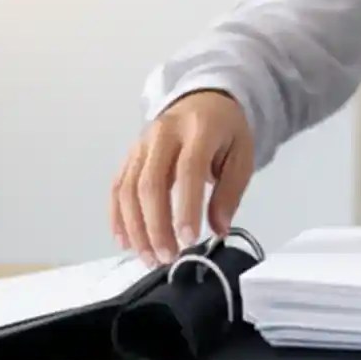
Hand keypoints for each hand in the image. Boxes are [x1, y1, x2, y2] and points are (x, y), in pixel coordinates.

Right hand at [110, 90, 254, 267]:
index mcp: (199, 130)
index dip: (186, 206)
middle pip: (150, 182)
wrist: (204, 101)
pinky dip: (118, 216)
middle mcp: (163, 133)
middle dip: (156, 226)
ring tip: (149, 257)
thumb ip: (230, 192)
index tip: (189, 239)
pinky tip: (125, 241)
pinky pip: (118, 186)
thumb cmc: (226, 132)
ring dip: (136, 228)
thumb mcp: (242, 156)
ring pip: (128, 188)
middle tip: (168, 257)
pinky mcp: (130, 154)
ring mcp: (142, 143)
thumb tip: (218, 229)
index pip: (188, 170)